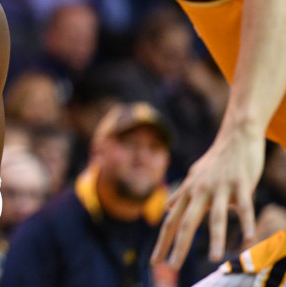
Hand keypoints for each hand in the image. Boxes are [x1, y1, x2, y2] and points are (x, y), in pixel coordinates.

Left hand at [151, 129, 263, 269]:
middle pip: (185, 222)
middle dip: (177, 246)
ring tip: (213, 258)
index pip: (171, 221)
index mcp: (189, 192)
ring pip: (215, 217)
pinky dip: (245, 222)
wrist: (236, 136)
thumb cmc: (216, 160)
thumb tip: (168, 207)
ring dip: (214, 239)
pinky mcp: (241, 184)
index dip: (162, 242)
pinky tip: (247, 238)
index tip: (156, 261)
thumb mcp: (194, 176)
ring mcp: (220, 187)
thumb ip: (181, 194)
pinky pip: (245, 207)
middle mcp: (200, 191)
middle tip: (171, 266)